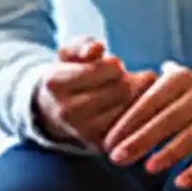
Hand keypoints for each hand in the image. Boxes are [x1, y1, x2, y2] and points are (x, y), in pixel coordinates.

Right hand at [34, 38, 155, 149]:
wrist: (54, 111)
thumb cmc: (68, 74)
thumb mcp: (69, 53)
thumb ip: (82, 45)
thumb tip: (97, 48)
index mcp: (56, 82)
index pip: (100, 69)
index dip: (114, 65)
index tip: (116, 65)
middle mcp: (67, 110)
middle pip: (120, 89)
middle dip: (128, 80)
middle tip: (128, 78)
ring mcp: (82, 130)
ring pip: (128, 109)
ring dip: (138, 98)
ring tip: (132, 91)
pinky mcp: (98, 145)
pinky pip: (129, 128)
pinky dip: (136, 116)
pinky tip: (133, 107)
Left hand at [105, 64, 191, 188]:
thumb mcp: (173, 82)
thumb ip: (142, 92)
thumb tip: (104, 106)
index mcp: (180, 81)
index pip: (150, 101)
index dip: (127, 121)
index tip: (108, 140)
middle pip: (166, 120)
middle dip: (140, 140)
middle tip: (117, 157)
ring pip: (190, 138)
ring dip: (167, 153)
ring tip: (146, 168)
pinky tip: (180, 182)